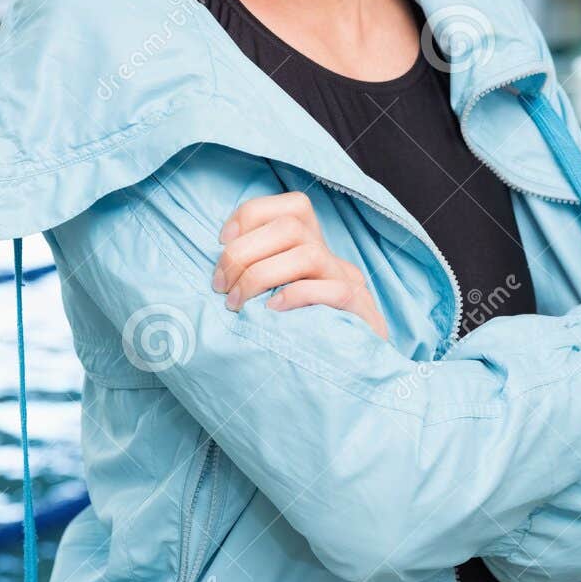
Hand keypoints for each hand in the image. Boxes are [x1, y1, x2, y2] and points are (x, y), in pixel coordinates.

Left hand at [213, 190, 388, 340]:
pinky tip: (272, 312)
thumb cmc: (297, 336)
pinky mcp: (360, 311)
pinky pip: (334, 291)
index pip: (294, 206)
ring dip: (260, 275)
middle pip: (291, 226)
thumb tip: (219, 271)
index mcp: (313, 249)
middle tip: (221, 286)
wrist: (349, 375)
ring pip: (308, 254)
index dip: (252, 214)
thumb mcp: (274, 297)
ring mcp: (348, 283)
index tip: (221, 242)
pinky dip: (296, 296)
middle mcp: (332, 259)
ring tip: (237, 304)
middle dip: (243, 252)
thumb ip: (258, 276)